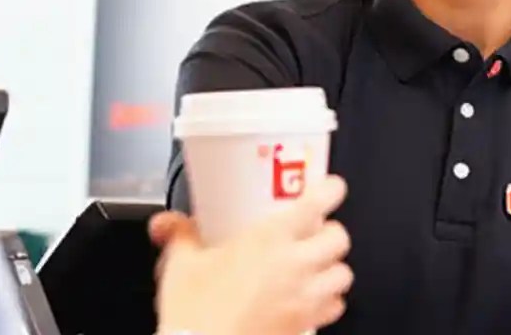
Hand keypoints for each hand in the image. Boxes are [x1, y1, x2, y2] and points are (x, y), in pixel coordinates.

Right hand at [152, 176, 352, 334]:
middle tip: (316, 232)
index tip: (329, 188)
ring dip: (333, 268)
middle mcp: (295, 265)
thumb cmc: (194, 315)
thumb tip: (166, 223)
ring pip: (343, 274)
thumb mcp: (182, 266)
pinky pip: (334, 307)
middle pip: (339, 238)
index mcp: (270, 239)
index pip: (319, 203)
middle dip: (331, 233)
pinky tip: (310, 300)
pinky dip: (328, 301)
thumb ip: (180, 236)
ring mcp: (305, 298)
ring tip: (316, 266)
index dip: (330, 190)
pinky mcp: (306, 325)